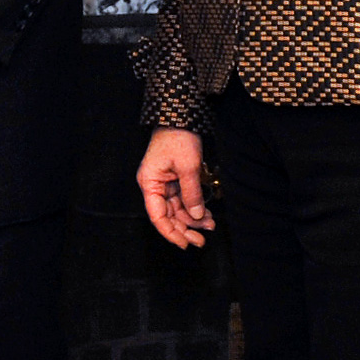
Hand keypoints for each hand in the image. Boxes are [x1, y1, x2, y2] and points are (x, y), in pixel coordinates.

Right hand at [137, 129, 212, 247]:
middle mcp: (154, 186)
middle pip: (168, 215)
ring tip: (210, 225)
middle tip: (201, 240)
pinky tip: (206, 215)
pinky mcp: (175, 179)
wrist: (182, 116)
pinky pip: (184, 199)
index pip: (158, 216)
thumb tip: (197, 216)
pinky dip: (195, 207)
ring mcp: (165, 183)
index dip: (170, 233)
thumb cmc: (178, 137)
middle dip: (185, 228)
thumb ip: (192, 194)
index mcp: (149, 183)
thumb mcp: (188, 167)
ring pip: (178, 209)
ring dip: (193, 218)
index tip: (184, 244)